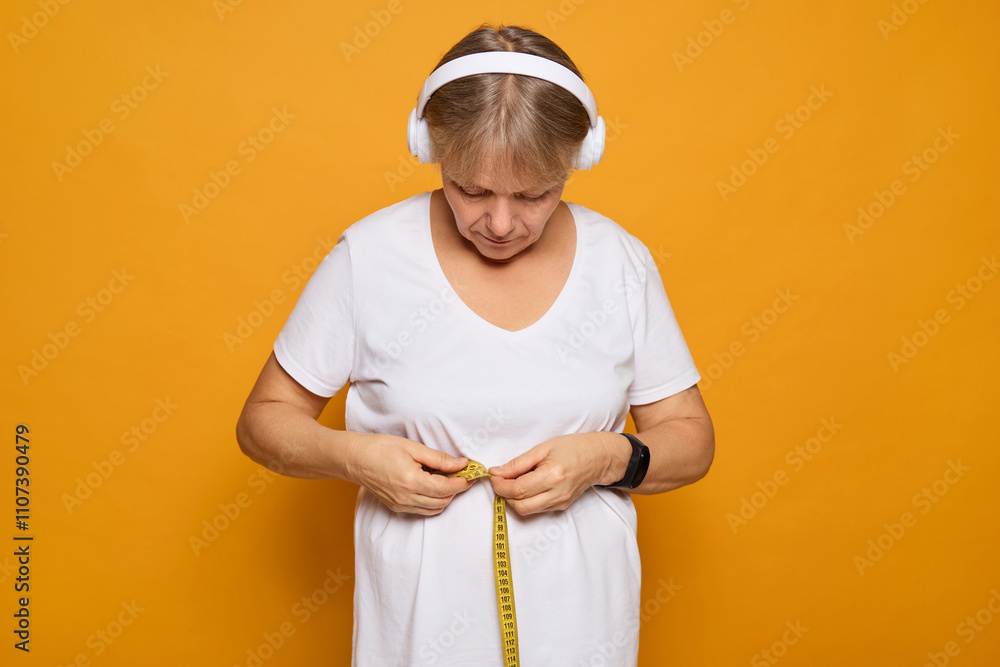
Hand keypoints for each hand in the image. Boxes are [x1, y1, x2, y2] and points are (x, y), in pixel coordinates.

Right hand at [345, 434, 471, 514]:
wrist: (355, 458)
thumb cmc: (381, 448)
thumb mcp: (412, 447)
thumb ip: (438, 458)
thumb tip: (461, 463)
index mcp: (412, 481)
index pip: (446, 488)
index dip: (462, 482)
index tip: (472, 474)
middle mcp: (406, 498)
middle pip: (443, 501)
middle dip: (456, 489)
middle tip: (462, 474)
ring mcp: (401, 505)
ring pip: (434, 509)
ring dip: (446, 497)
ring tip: (448, 479)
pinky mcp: (396, 507)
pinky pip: (422, 510)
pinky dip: (433, 502)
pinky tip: (433, 486)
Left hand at [487, 432, 628, 515]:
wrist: (598, 457)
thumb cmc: (572, 447)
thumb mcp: (543, 448)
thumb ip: (518, 463)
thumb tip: (497, 472)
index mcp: (552, 475)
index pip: (518, 489)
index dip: (500, 485)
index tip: (493, 476)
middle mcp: (557, 493)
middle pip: (520, 505)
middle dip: (504, 494)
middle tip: (500, 480)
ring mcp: (560, 502)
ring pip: (526, 510)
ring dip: (514, 499)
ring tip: (513, 482)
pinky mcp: (562, 506)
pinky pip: (537, 509)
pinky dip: (526, 500)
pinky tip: (527, 486)